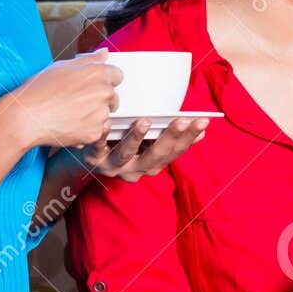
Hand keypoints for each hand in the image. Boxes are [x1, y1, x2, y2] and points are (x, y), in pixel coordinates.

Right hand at [3, 55, 121, 148]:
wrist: (25, 117)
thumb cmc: (39, 91)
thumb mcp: (62, 66)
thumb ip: (88, 60)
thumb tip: (104, 53)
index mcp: (97, 73)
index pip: (117, 75)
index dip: (105, 80)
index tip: (94, 86)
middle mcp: (103, 92)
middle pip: (113, 96)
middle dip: (100, 99)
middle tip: (77, 102)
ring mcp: (101, 113)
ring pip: (105, 115)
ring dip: (93, 116)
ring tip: (70, 114)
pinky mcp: (95, 133)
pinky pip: (97, 132)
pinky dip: (86, 131)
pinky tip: (69, 125)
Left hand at [68, 115, 209, 182]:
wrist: (89, 160)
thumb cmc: (125, 146)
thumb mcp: (150, 146)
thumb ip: (171, 139)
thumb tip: (202, 132)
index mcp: (152, 165)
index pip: (175, 152)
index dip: (189, 138)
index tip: (202, 122)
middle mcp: (135, 171)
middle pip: (155, 156)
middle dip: (170, 137)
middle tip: (182, 120)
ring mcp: (113, 167)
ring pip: (126, 155)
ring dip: (136, 138)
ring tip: (145, 121)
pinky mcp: (93, 158)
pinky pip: (97, 148)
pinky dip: (102, 136)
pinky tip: (108, 123)